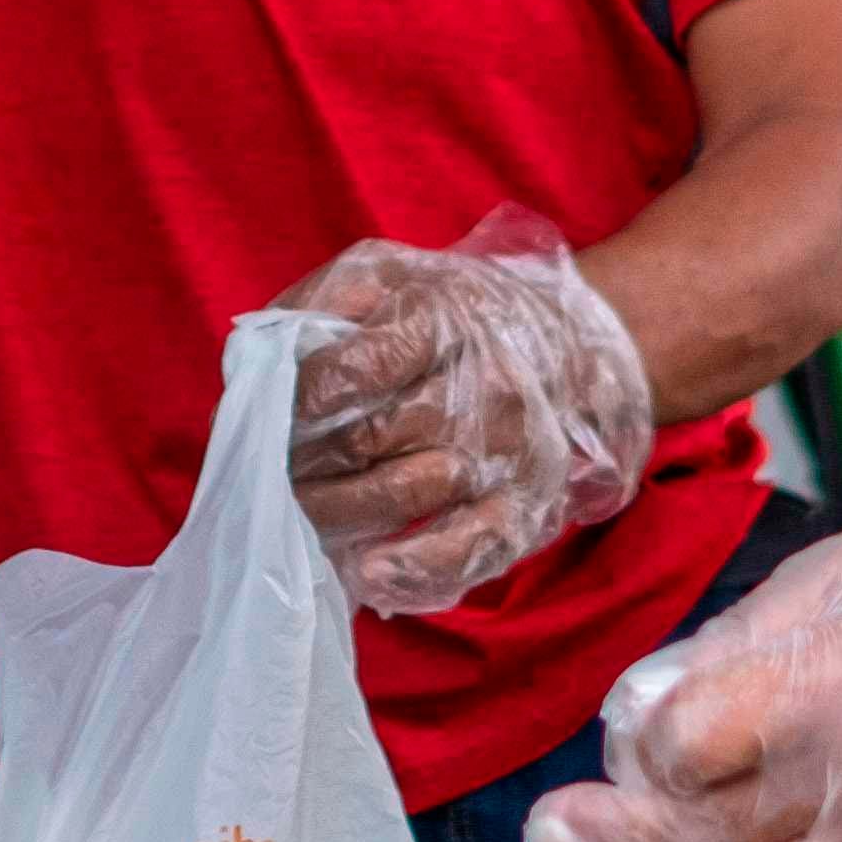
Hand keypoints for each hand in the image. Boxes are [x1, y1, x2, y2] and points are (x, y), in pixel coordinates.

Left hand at [280, 211, 651, 614]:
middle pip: (366, 439)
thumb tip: (265, 350)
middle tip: (267, 473)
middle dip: (300, 463)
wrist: (577, 346)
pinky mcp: (530, 506)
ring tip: (295, 513)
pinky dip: (414, 566)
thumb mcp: (392, 273)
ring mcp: (509, 452)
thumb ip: (323, 299)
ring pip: (406, 494)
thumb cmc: (459, 313)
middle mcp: (484, 386)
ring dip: (336, 514)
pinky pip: (471, 548)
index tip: (267, 418)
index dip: (294, 404)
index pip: (349, 373)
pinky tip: (367, 569)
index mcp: (444, 319)